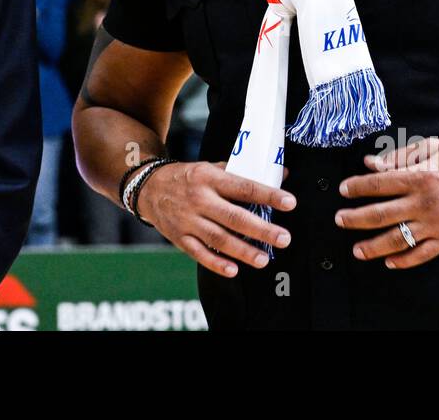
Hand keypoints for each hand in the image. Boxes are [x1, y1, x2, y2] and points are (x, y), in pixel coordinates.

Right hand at [138, 161, 294, 277]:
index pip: (244, 187)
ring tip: (264, 259)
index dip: (268, 195)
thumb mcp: (212, 168)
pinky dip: (216, 263)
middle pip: (234, 217)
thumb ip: (243, 174)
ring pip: (218, 238)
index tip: (290, 202)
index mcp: (210, 178)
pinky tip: (234, 270)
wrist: (148, 187)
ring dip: (243, 251)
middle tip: (284, 238)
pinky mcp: (179, 237)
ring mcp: (188, 220)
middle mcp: (199, 199)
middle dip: (261, 229)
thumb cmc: (187, 178)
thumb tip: (282, 175)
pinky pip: (199, 253)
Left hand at [336, 138, 438, 269]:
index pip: (378, 184)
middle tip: (339, 220)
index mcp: (420, 176)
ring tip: (357, 250)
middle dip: (356, 219)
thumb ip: (398, 157)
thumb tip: (370, 164)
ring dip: (374, 246)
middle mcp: (426, 202)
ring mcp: (438, 223)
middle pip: (381, 214)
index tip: (343, 190)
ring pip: (399, 239)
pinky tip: (389, 262)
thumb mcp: (431, 147)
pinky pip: (424, 254)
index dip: (357, 187)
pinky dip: (405, 260)